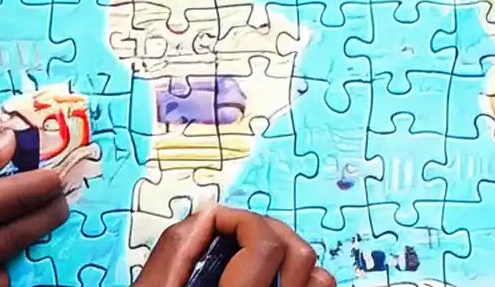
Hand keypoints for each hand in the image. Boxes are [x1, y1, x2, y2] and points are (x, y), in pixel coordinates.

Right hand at [135, 205, 334, 286]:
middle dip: (267, 230)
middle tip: (238, 233)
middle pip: (298, 255)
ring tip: (258, 258)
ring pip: (318, 278)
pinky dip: (301, 282)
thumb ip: (176, 255)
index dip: (241, 220)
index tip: (217, 222)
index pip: (264, 246)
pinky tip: (272, 284)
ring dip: (290, 256)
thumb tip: (207, 215)